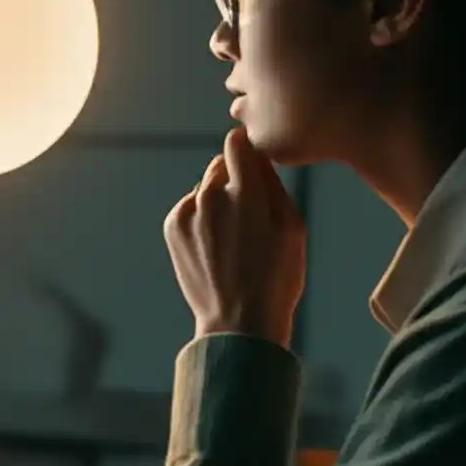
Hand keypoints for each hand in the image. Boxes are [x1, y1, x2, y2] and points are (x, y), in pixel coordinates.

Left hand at [163, 127, 305, 347]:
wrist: (237, 322)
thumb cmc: (276, 277)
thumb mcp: (292, 227)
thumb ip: (273, 184)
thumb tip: (257, 156)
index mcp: (245, 192)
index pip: (237, 143)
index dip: (247, 148)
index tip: (255, 159)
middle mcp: (210, 196)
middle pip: (221, 165)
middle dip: (235, 178)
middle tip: (251, 213)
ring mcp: (187, 212)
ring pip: (204, 187)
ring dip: (217, 199)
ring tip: (234, 237)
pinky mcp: (172, 227)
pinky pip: (190, 207)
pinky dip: (201, 217)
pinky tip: (216, 245)